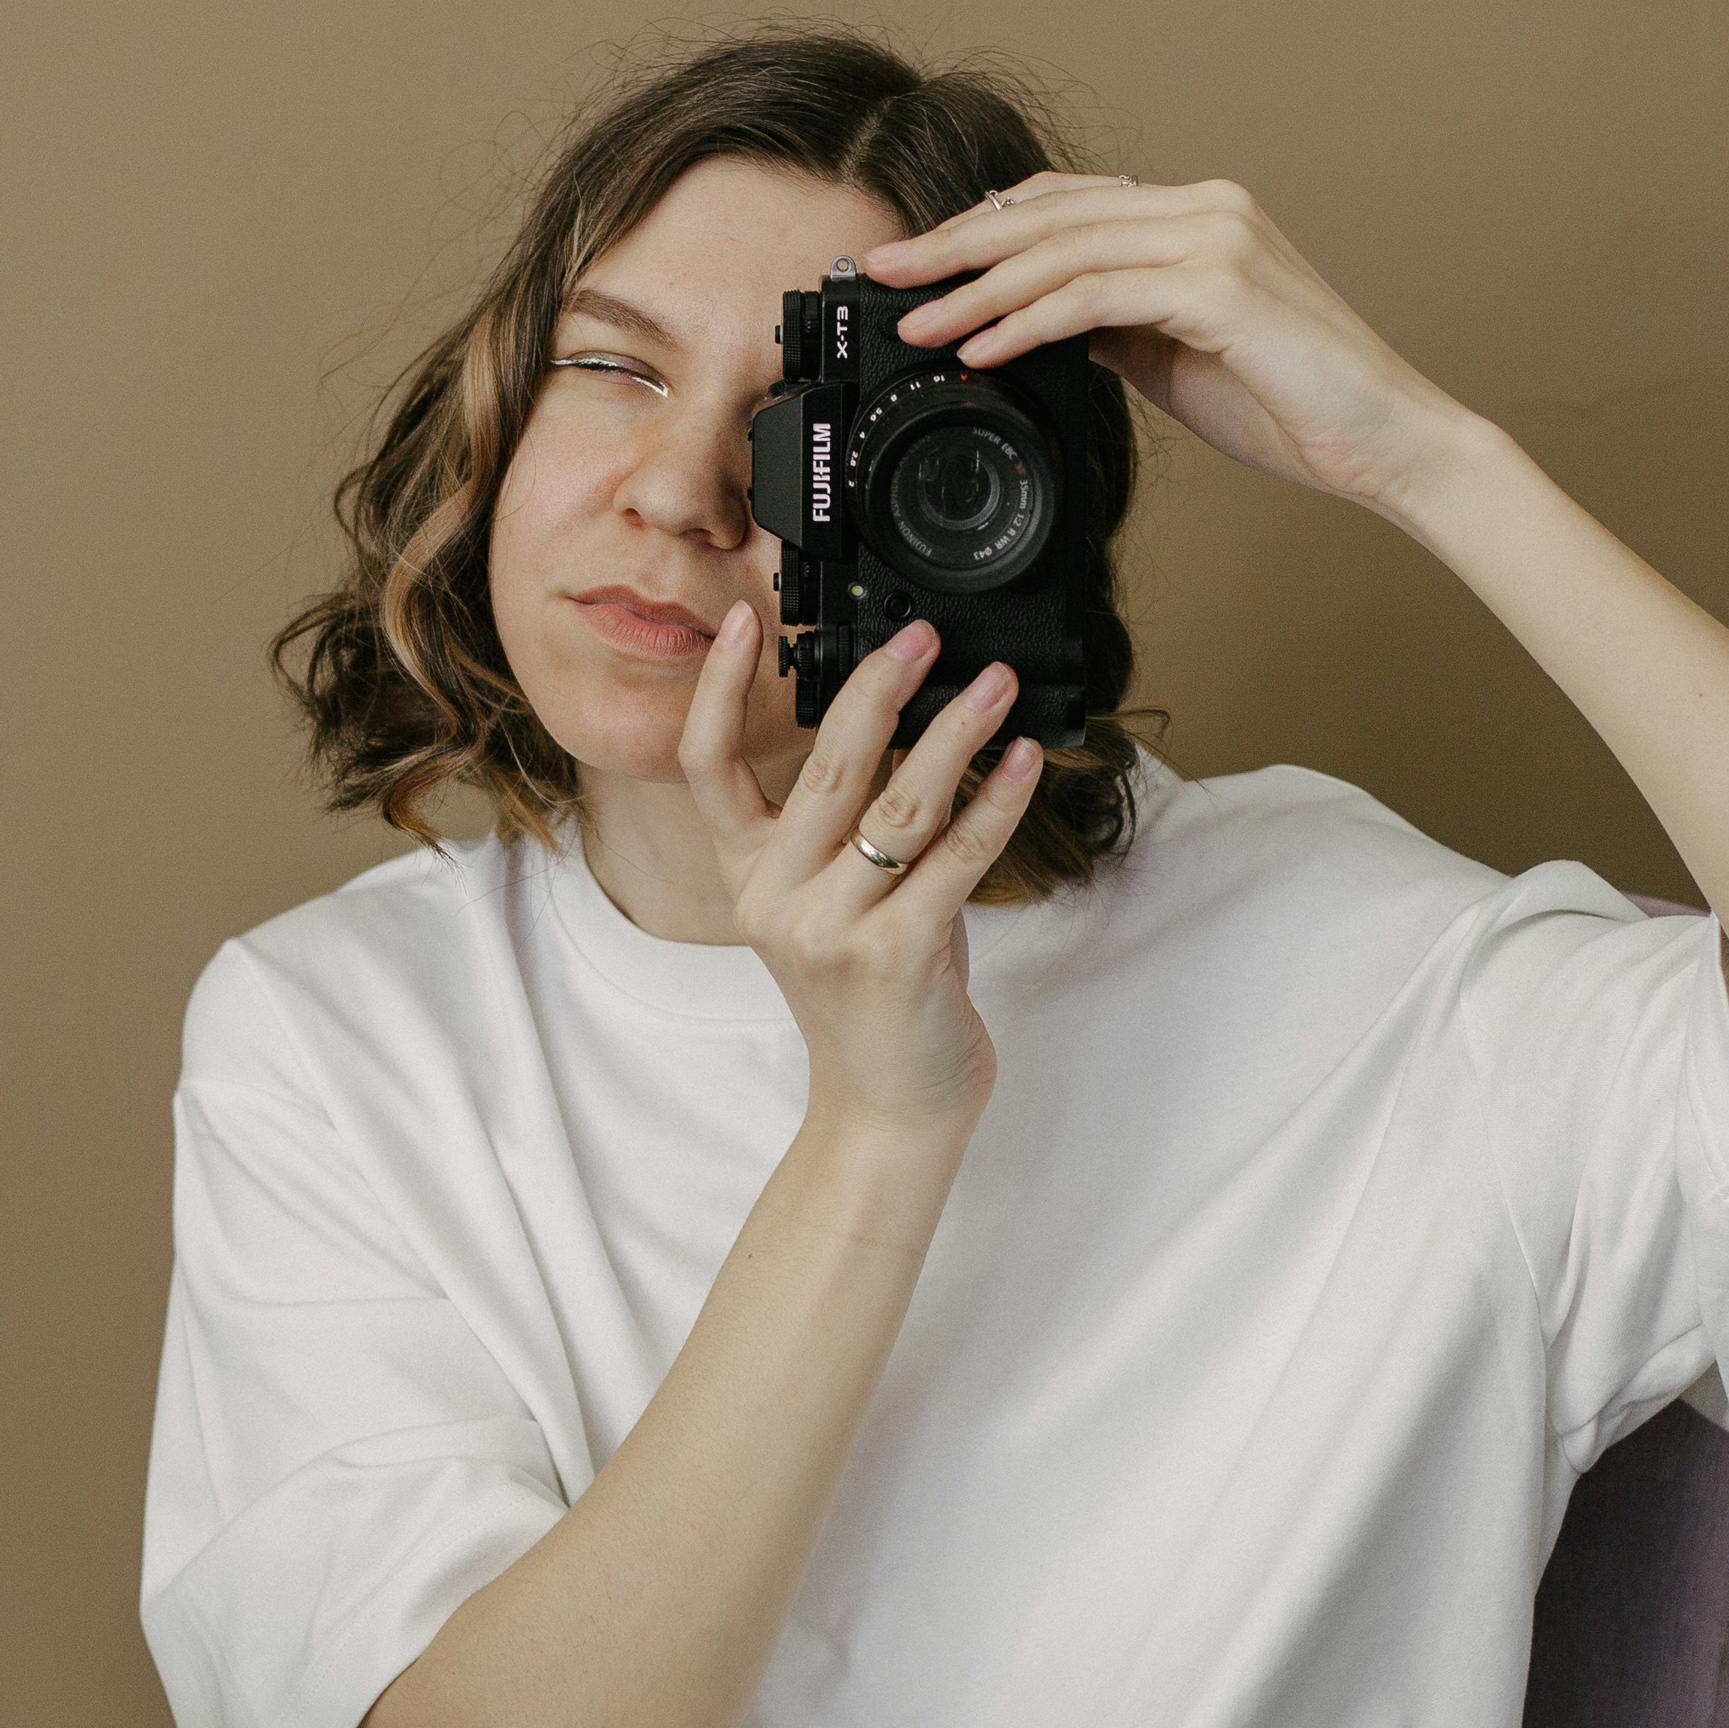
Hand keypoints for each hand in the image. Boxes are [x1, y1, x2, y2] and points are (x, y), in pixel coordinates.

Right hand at [676, 605, 1041, 1133]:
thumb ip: (856, 827)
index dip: (717, 688)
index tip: (747, 620)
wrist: (889, 1108)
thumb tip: (914, 727)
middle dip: (878, 687)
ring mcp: (833, 927)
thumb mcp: (839, 902)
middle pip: (825, 765)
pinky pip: (957, 856)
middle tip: (923, 638)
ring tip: (994, 684)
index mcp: (747, 876)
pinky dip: (997, 801)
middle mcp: (777, 896)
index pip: (706, 766)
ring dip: (954, 733)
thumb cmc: (875, 997)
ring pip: (899, 803)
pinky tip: (1022, 760)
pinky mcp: (898, 953)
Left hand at [861, 174, 1471, 518]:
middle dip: (953, 245)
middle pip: (1049, 213)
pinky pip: (1096, 298)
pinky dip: (1028, 323)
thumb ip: (1116, 326)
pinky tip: (982, 350)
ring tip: (915, 324)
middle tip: (881, 272)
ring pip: (1062, 250)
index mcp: (1198, 214)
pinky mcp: (1219, 286)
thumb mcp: (1179, 356)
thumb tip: (1034, 324)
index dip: (983, 227)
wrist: (1388, 442)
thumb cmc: (1294, 405)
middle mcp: (1206, 207)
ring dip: (975, 290)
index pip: (1066, 201)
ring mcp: (1215, 239)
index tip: (915, 261)